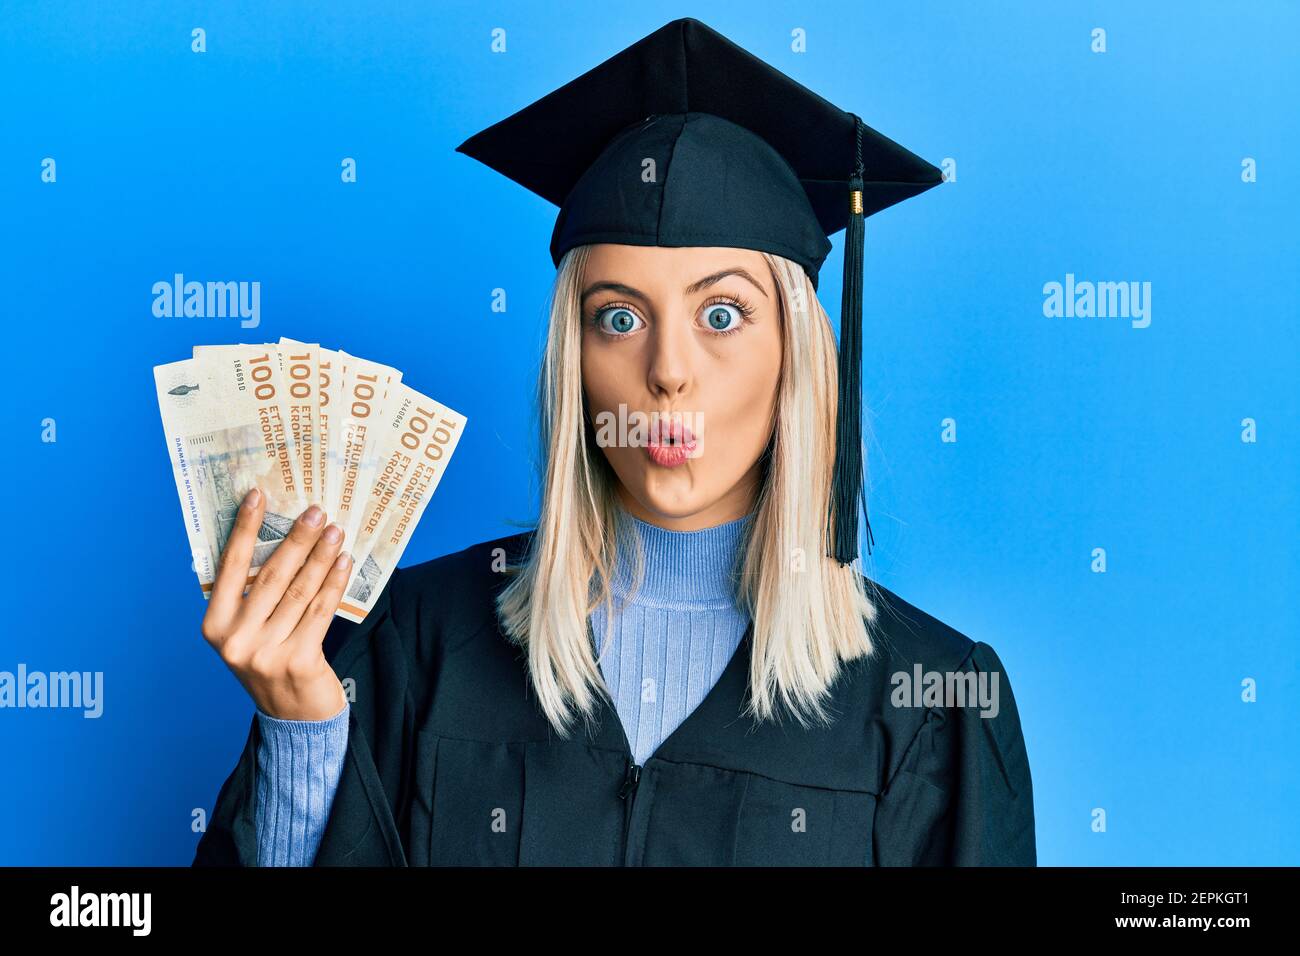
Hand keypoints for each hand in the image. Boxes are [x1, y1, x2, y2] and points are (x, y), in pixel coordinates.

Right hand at [200, 487, 353, 720]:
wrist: (294, 718)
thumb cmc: (272, 661)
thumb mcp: (250, 630)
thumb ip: (254, 594)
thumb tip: (281, 537)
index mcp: (215, 625)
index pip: (230, 567)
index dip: (246, 528)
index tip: (258, 494)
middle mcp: (235, 639)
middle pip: (271, 575)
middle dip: (296, 538)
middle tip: (315, 510)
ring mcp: (265, 652)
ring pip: (299, 591)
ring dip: (320, 556)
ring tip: (335, 531)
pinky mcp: (298, 661)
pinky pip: (320, 611)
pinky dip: (334, 583)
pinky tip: (344, 562)